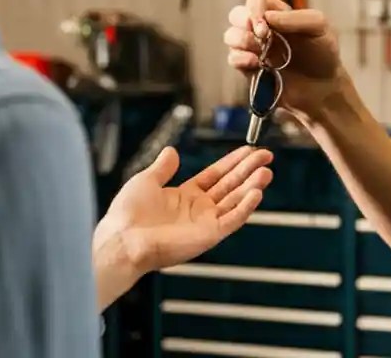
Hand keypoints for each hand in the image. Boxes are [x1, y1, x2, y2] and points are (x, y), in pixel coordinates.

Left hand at [92, 145, 272, 309]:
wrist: (123, 239)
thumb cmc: (128, 214)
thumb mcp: (146, 181)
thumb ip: (163, 167)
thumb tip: (171, 151)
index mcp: (185, 196)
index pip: (216, 176)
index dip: (233, 162)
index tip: (248, 151)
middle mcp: (199, 209)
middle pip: (231, 185)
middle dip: (249, 170)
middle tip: (266, 156)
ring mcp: (205, 222)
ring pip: (236, 200)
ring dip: (252, 185)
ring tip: (266, 171)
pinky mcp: (209, 235)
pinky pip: (233, 219)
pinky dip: (246, 206)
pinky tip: (257, 192)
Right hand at [224, 0, 344, 118]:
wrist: (323, 89)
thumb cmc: (324, 54)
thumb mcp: (318, 28)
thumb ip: (295, 18)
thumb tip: (267, 17)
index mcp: (278, 14)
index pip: (255, 0)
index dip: (254, 9)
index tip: (265, 25)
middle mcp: (263, 29)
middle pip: (236, 15)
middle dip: (242, 22)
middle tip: (261, 36)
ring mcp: (255, 49)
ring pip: (230, 36)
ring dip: (240, 40)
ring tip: (259, 52)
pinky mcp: (250, 69)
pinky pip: (233, 58)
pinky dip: (240, 59)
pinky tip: (256, 64)